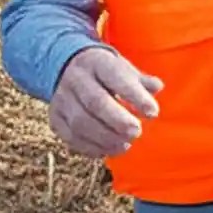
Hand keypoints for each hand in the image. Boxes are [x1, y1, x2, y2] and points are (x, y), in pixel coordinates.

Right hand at [49, 47, 163, 157]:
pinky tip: (109, 150)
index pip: (116, 78)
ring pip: (81, 123)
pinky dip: (91, 147)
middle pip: (95, 102)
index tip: (153, 112)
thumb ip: (142, 80)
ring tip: (126, 144)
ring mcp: (62, 99)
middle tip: (137, 132)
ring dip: (105, 138)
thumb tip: (157, 88)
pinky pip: (70, 136)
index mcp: (97, 62)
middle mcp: (76, 79)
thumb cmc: (106, 72)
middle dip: (118, 120)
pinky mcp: (55, 118)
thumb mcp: (124, 68)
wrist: (67, 68)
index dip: (135, 96)